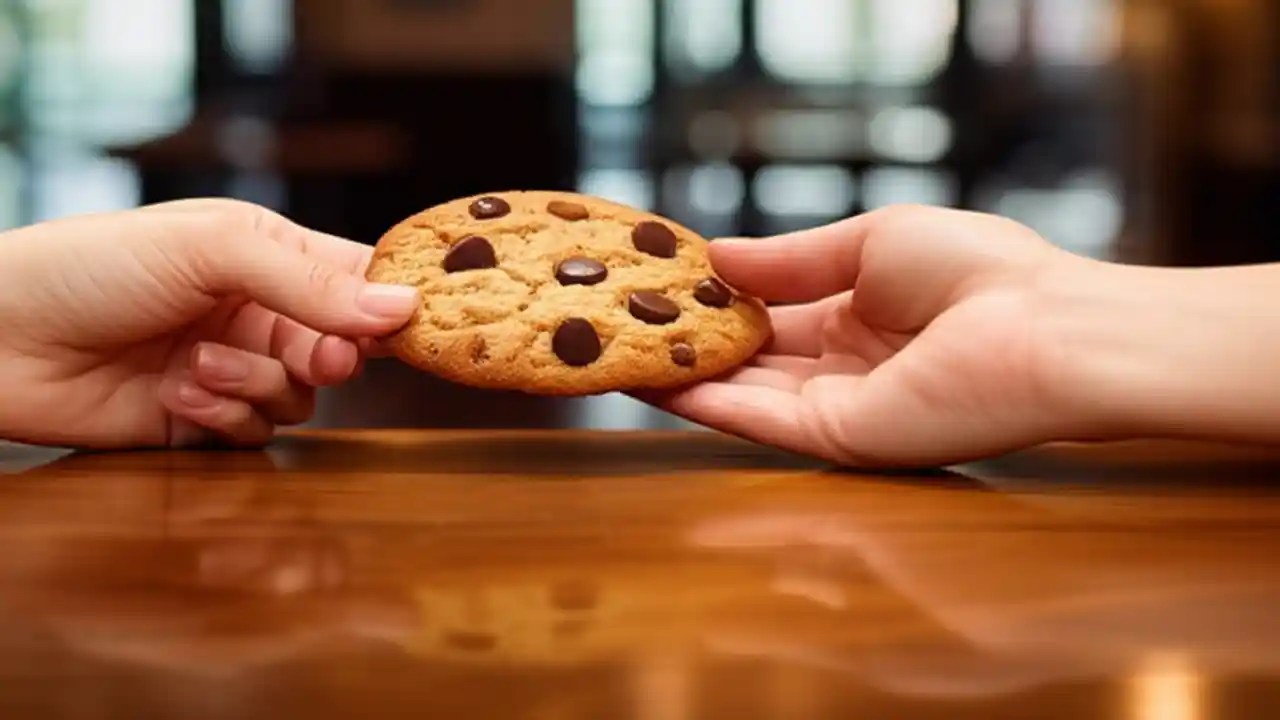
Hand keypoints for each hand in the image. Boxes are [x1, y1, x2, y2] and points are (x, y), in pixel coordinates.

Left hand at [0, 199, 417, 448]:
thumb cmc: (90, 268)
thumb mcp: (209, 249)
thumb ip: (308, 281)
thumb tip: (398, 309)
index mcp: (264, 254)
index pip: (355, 278)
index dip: (383, 304)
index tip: (398, 325)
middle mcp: (255, 312)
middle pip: (337, 346)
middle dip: (327, 355)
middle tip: (316, 359)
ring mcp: (230, 368)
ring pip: (299, 397)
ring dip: (255, 385)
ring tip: (197, 365)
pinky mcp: (201, 420)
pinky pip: (254, 433)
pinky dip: (223, 416)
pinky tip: (176, 392)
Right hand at [649, 205, 1090, 466]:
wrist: (1047, 329)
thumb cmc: (981, 272)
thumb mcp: (870, 241)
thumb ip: (790, 260)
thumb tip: (718, 256)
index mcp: (859, 316)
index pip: (769, 314)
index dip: (714, 300)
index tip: (657, 285)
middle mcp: (843, 367)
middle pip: (747, 359)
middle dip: (686, 343)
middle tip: (617, 324)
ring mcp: (838, 407)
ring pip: (740, 393)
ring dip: (678, 375)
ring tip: (610, 352)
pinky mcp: (839, 438)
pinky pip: (756, 420)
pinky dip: (701, 403)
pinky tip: (650, 379)